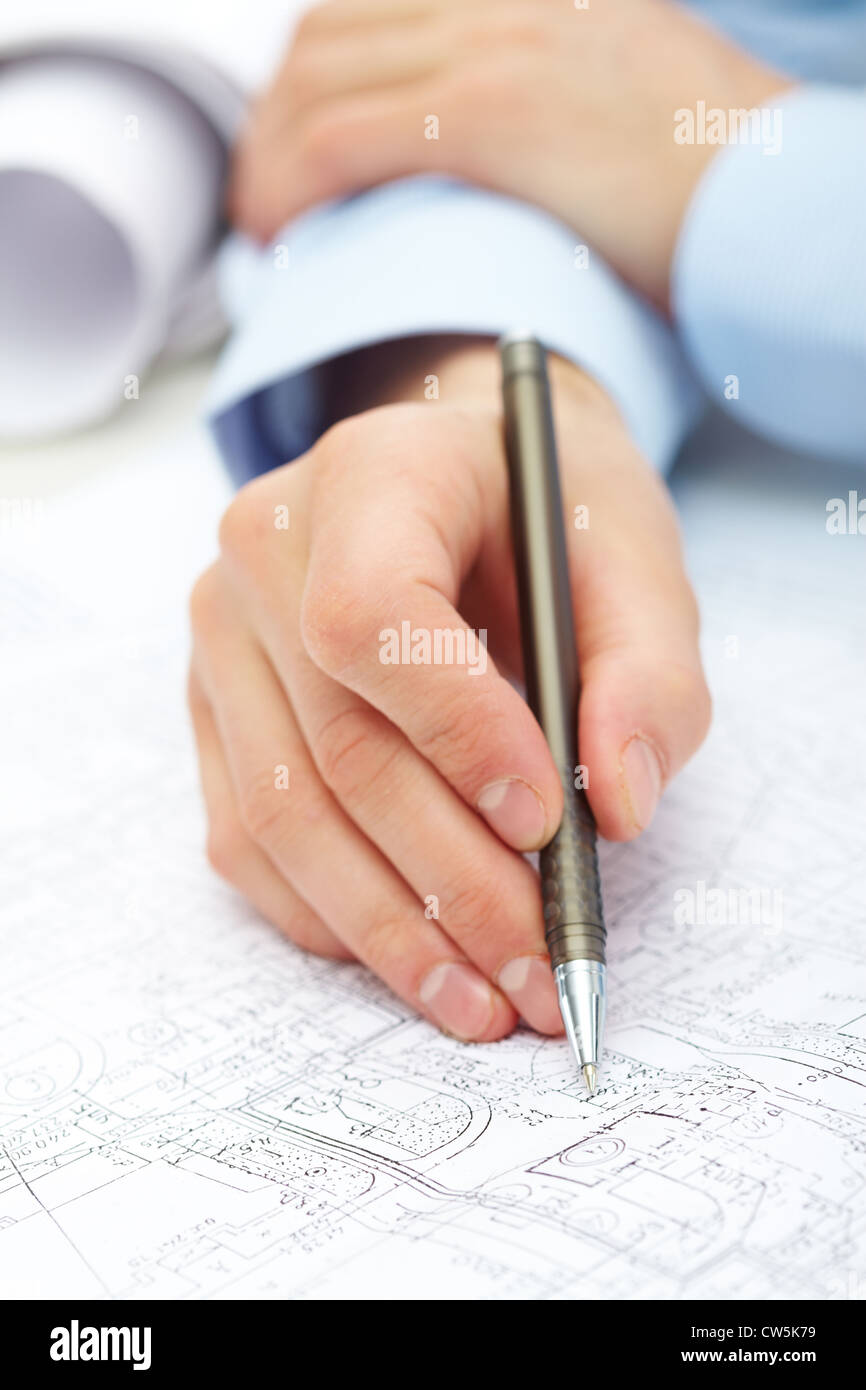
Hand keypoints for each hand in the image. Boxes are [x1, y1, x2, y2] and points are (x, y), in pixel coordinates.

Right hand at [188, 337, 709, 1040]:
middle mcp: (265, 549)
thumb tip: (622, 807)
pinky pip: (247, 834)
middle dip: (447, 880)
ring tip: (484, 1000)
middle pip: (337, 744)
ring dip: (389, 928)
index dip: (454, 731)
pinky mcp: (216, 708)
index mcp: (371, 475)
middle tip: (538, 968)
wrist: (465, 478)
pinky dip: (329, 915)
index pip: (371, 615)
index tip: (545, 819)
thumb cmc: (551, 516)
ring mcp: (223, 633)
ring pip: (283, 810)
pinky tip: (410, 961)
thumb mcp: (636, 562)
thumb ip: (649, 673)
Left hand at [230, 0, 788, 307]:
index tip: (293, 134)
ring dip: (269, 154)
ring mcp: (491, 43)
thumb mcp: (616, 89)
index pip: (370, 5)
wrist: (765, 199)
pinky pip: (340, 137)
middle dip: (274, 115)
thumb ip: (536, 88)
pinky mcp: (487, 113)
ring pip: (317, 81)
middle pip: (327, 35)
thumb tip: (475, 144)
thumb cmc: (705, 173)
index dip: (311, 69)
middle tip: (264, 190)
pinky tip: (275, 228)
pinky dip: (288, 181)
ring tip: (263, 221)